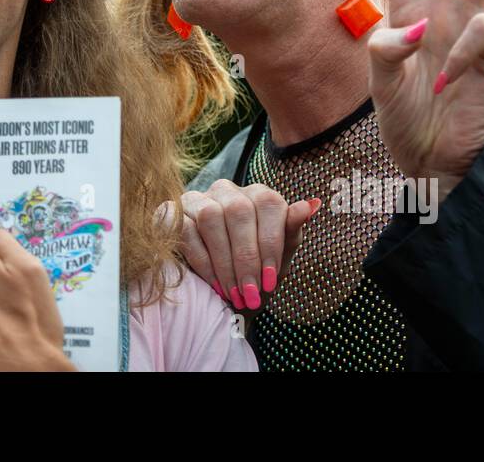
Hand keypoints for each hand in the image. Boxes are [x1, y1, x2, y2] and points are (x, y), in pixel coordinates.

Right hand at [166, 181, 320, 309]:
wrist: (218, 292)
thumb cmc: (252, 271)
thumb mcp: (277, 259)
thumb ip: (290, 231)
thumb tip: (311, 204)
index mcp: (257, 195)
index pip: (268, 204)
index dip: (270, 244)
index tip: (271, 281)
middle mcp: (226, 190)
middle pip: (238, 211)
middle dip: (247, 258)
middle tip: (251, 294)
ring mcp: (196, 198)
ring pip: (210, 217)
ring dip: (224, 261)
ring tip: (234, 293)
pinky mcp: (171, 212)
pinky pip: (185, 229)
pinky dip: (203, 262)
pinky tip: (215, 285)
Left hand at [364, 0, 483, 198]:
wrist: (433, 158)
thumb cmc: (403, 117)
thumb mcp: (378, 80)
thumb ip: (386, 49)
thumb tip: (418, 28)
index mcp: (406, 6)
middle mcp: (441, 5)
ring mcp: (471, 24)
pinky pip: (479, 33)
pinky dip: (458, 54)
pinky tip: (446, 80)